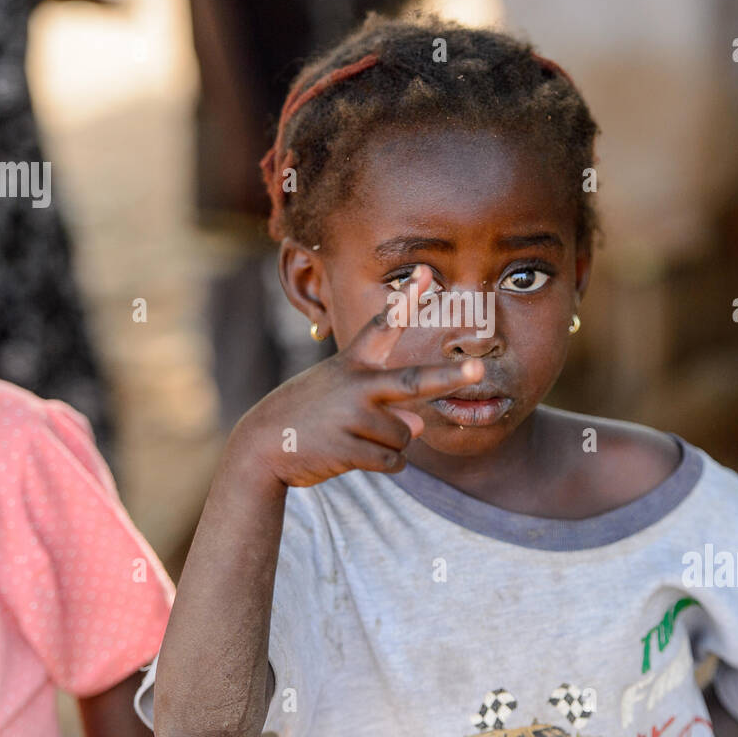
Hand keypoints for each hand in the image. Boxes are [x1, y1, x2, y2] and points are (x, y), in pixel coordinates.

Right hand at [230, 266, 482, 487]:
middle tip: (476, 370)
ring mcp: (351, 417)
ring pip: (404, 435)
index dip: (406, 300)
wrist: (261, 444)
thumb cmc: (310, 414)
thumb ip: (386, 404)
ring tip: (356, 437)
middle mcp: (355, 386)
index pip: (383, 327)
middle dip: (447, 376)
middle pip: (411, 382)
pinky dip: (385, 463)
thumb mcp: (342, 398)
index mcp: (352, 364)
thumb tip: (417, 426)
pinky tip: (355, 455)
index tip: (426, 273)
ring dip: (391, 443)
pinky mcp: (347, 448)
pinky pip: (393, 461)